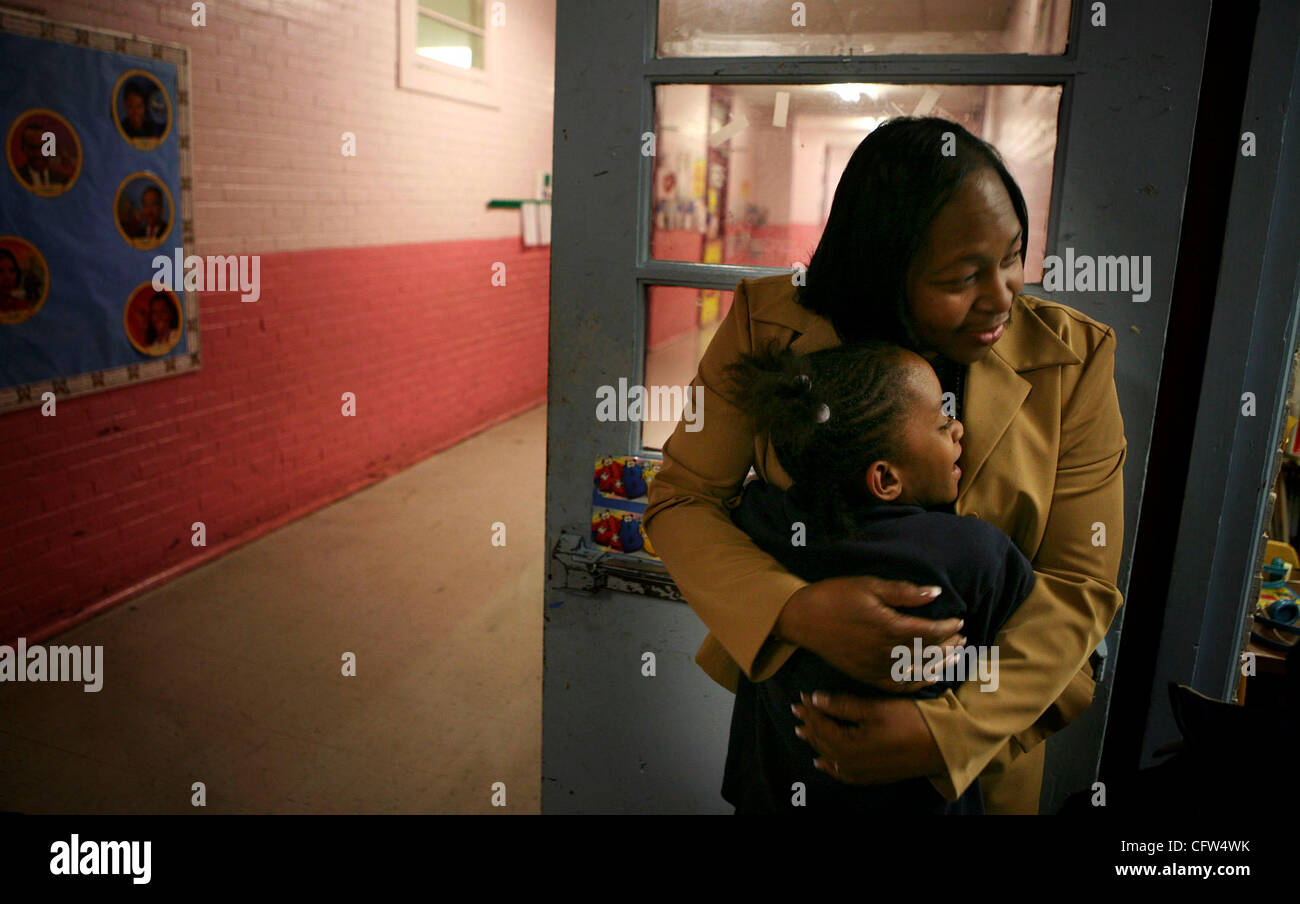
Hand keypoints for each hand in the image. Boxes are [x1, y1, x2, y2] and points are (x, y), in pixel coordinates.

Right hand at [774, 575, 965, 691]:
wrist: (803, 618)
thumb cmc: (835, 596)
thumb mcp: (869, 585)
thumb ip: (904, 592)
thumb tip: (935, 592)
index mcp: (888, 626)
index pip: (930, 631)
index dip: (948, 627)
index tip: (959, 620)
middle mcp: (885, 651)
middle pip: (927, 652)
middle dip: (948, 645)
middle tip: (962, 638)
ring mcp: (875, 667)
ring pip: (917, 672)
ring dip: (938, 665)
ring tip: (953, 657)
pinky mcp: (866, 676)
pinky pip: (898, 686)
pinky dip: (917, 684)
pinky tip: (929, 678)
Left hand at [792, 692, 945, 784]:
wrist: (940, 747)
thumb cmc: (908, 721)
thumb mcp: (874, 708)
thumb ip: (842, 705)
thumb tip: (814, 699)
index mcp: (846, 744)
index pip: (820, 724)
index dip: (810, 709)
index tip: (801, 696)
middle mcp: (849, 763)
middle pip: (822, 740)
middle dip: (809, 723)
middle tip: (797, 710)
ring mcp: (860, 773)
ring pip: (829, 756)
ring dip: (816, 742)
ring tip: (803, 730)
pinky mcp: (872, 777)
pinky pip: (842, 774)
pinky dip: (830, 766)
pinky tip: (823, 763)